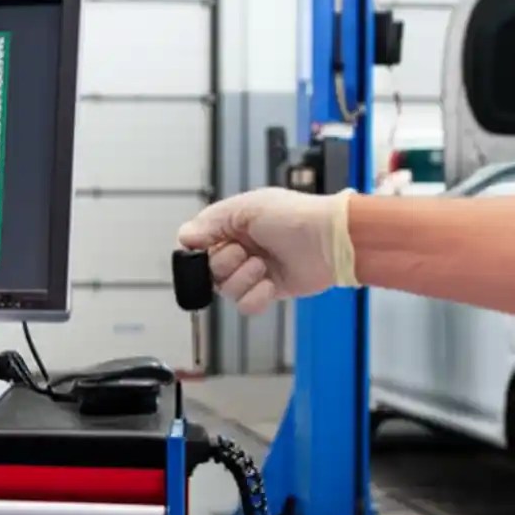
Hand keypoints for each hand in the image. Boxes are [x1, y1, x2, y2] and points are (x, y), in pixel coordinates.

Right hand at [176, 188, 356, 314]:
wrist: (331, 242)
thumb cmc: (296, 217)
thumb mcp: (247, 208)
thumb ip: (211, 221)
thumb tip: (183, 238)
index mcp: (232, 226)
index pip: (198, 245)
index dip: (198, 251)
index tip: (205, 247)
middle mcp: (240, 249)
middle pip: (209, 271)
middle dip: (225, 264)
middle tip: (246, 252)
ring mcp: (254, 272)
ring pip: (226, 290)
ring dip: (243, 280)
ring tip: (263, 267)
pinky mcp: (269, 291)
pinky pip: (246, 305)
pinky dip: (256, 298)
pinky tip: (270, 285)